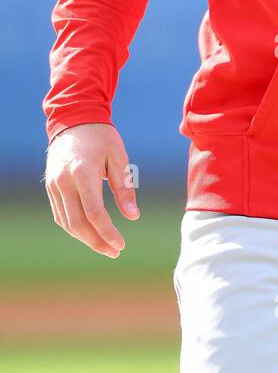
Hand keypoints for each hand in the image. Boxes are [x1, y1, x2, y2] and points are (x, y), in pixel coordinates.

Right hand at [43, 123, 139, 257]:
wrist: (74, 120)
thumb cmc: (101, 137)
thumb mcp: (118, 158)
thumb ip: (124, 188)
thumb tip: (133, 217)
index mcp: (83, 172)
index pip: (94, 212)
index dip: (107, 232)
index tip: (121, 245)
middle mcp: (64, 181)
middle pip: (77, 223)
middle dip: (96, 241)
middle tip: (115, 252)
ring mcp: (54, 185)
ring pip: (67, 222)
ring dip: (85, 238)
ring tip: (105, 246)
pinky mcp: (50, 187)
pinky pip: (60, 214)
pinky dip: (74, 227)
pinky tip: (89, 233)